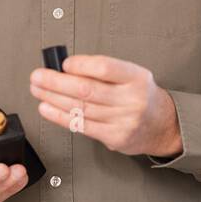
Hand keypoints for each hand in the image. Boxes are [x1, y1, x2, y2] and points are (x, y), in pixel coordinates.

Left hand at [30, 54, 181, 157]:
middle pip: (86, 90)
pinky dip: (59, 116)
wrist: (162, 125)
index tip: (63, 64)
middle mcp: (131, 99)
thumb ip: (103, 71)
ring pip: (80, 108)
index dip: (80, 65)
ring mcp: (123, 120)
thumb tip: (65, 67)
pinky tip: (47, 108)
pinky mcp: (115, 137)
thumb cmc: (140, 95)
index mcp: (136, 77)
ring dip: (53, 98)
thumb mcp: (131, 75)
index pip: (105, 67)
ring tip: (37, 90)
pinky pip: (82, 126)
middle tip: (37, 77)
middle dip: (56, 82)